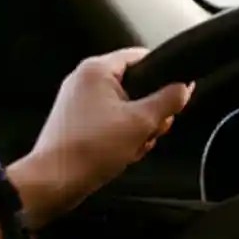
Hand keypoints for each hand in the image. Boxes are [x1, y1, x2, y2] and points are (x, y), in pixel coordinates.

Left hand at [7, 48, 191, 228]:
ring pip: (125, 107)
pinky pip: (110, 122)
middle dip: (150, 111)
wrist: (53, 182)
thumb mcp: (141, 123)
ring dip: (138, 128)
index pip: (142, 57)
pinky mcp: (76, 122)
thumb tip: (184, 88)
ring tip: (134, 146)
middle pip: (135, 85)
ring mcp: (78, 102)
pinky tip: (123, 153)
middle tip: (154, 130)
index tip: (177, 95)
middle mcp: (85, 80)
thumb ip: (168, 101)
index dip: (164, 76)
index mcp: (97, 69)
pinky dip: (121, 136)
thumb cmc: (91, 149)